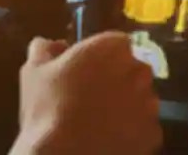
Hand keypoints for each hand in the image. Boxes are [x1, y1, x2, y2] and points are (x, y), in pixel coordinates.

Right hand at [10, 33, 161, 154]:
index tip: (86, 70)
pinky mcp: (154, 133)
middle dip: (117, 79)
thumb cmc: (48, 106)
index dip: (101, 56)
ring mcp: (149, 104)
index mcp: (111, 48)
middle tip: (92, 96)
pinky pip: (144, 127)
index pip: (115, 43)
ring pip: (141, 99)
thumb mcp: (33, 71)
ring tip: (101, 121)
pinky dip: (132, 131)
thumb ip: (44, 49)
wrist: (66, 154)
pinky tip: (110, 137)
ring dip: (127, 105)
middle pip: (132, 69)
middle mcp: (137, 71)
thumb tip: (52, 44)